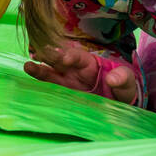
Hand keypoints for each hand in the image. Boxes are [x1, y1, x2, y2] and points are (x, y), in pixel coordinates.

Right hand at [23, 44, 138, 104]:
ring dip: (40, 69)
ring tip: (28, 66)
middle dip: (51, 57)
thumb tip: (113, 78)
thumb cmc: (122, 88)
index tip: (65, 58)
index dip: (71, 56)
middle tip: (40, 53)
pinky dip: (39, 83)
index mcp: (89, 63)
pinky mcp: (62, 93)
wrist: (118, 103)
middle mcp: (74, 70)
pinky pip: (49, 87)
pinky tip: (28, 78)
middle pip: (60, 61)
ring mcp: (66, 81)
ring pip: (51, 73)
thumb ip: (123, 78)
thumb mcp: (127, 82)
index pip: (78, 57)